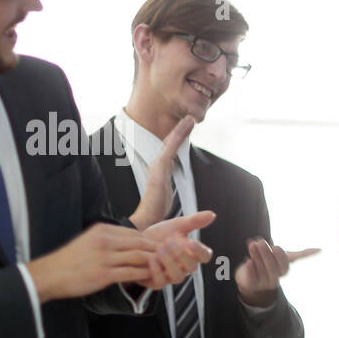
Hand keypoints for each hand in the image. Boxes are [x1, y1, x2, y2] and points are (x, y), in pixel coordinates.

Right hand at [27, 222, 160, 302]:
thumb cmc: (70, 260)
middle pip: (141, 242)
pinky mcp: (103, 274)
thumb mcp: (89, 241)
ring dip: (156, 261)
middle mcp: (105, 241)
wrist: (49, 274)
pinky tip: (154, 278)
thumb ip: (109, 240)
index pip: (135, 233)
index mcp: (102, 230)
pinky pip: (132, 273)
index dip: (153, 239)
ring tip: (168, 266)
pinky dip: (145, 275)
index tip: (165, 245)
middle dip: (159, 249)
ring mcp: (104, 257)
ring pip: (139, 257)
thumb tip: (130, 242)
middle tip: (174, 254)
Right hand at [128, 115, 195, 230]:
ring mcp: (158, 166)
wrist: (148, 218)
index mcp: (160, 170)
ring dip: (180, 131)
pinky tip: (184, 128)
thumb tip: (167, 188)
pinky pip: (170, 149)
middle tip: (190, 119)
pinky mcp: (159, 168)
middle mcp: (158, 165)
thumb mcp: (164, 195)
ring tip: (190, 120)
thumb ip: (166, 188)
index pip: (170, 151)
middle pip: (170, 144)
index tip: (186, 128)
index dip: (178, 140)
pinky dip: (177, 138)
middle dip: (180, 131)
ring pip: (170, 144)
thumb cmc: (156, 210)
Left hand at [137, 211, 216, 289]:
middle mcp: (184, 267)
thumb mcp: (177, 225)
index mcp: (192, 254)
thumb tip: (212, 215)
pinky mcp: (157, 282)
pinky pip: (160, 283)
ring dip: (170, 263)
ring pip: (177, 277)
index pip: (204, 256)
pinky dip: (156, 271)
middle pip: (191, 267)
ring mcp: (171, 276)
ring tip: (160, 249)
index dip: (199, 251)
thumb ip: (194, 221)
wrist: (137, 240)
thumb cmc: (160, 235)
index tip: (191, 242)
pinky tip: (151, 258)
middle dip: (181, 255)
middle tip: (169, 242)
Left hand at [235, 237, 319, 306]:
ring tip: (252, 244)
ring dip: (256, 256)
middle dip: (266, 254)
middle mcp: (274, 278)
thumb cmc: (270, 264)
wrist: (252, 279)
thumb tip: (320, 250)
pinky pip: (251, 278)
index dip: (280, 257)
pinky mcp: (250, 284)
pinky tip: (247, 260)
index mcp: (283, 271)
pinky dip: (250, 269)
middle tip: (260, 242)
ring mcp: (262, 282)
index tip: (275, 247)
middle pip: (272, 268)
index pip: (284, 266)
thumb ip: (302, 254)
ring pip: (261, 270)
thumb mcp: (285, 258)